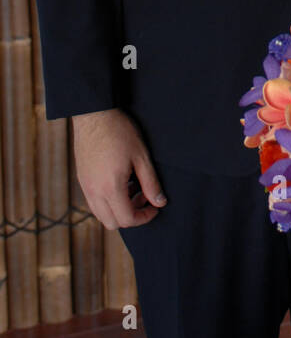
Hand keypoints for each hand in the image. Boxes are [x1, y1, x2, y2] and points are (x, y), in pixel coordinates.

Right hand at [72, 109, 166, 229]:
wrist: (94, 115)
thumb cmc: (119, 132)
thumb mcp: (141, 157)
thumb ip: (151, 183)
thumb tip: (160, 202)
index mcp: (110, 187)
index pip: (127, 219)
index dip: (144, 217)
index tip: (155, 206)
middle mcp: (94, 191)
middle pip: (112, 223)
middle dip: (131, 216)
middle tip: (144, 198)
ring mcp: (85, 186)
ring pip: (101, 215)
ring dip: (118, 210)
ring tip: (132, 189)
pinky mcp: (82, 179)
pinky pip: (94, 202)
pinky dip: (107, 202)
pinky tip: (120, 183)